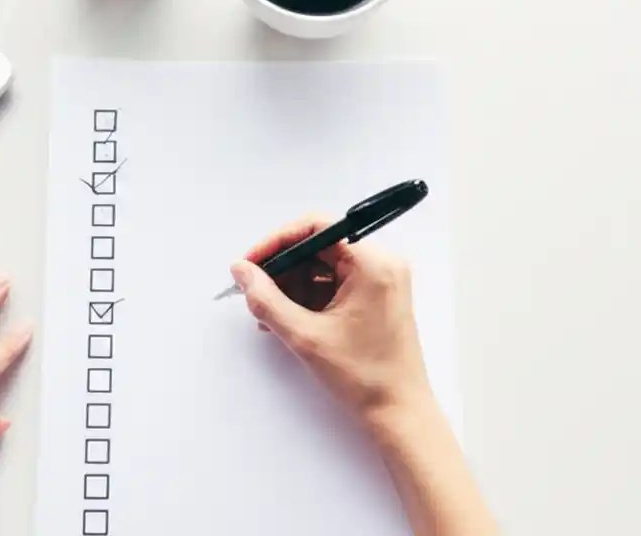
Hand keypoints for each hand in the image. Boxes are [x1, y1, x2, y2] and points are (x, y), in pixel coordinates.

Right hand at [231, 217, 433, 430]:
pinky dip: (308, 298)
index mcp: (372, 263)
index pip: (316, 227)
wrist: (398, 413)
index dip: (277, 241)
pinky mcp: (376, 298)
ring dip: (292, 286)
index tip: (251, 263)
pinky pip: (334, 284)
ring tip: (267, 313)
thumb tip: (241, 272)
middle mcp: (381, 264)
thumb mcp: (305, 336)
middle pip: (319, 247)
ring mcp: (380, 281)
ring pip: (323, 267)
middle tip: (254, 291)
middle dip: (283, 269)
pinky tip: (285, 319)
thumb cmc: (364, 376)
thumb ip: (267, 299)